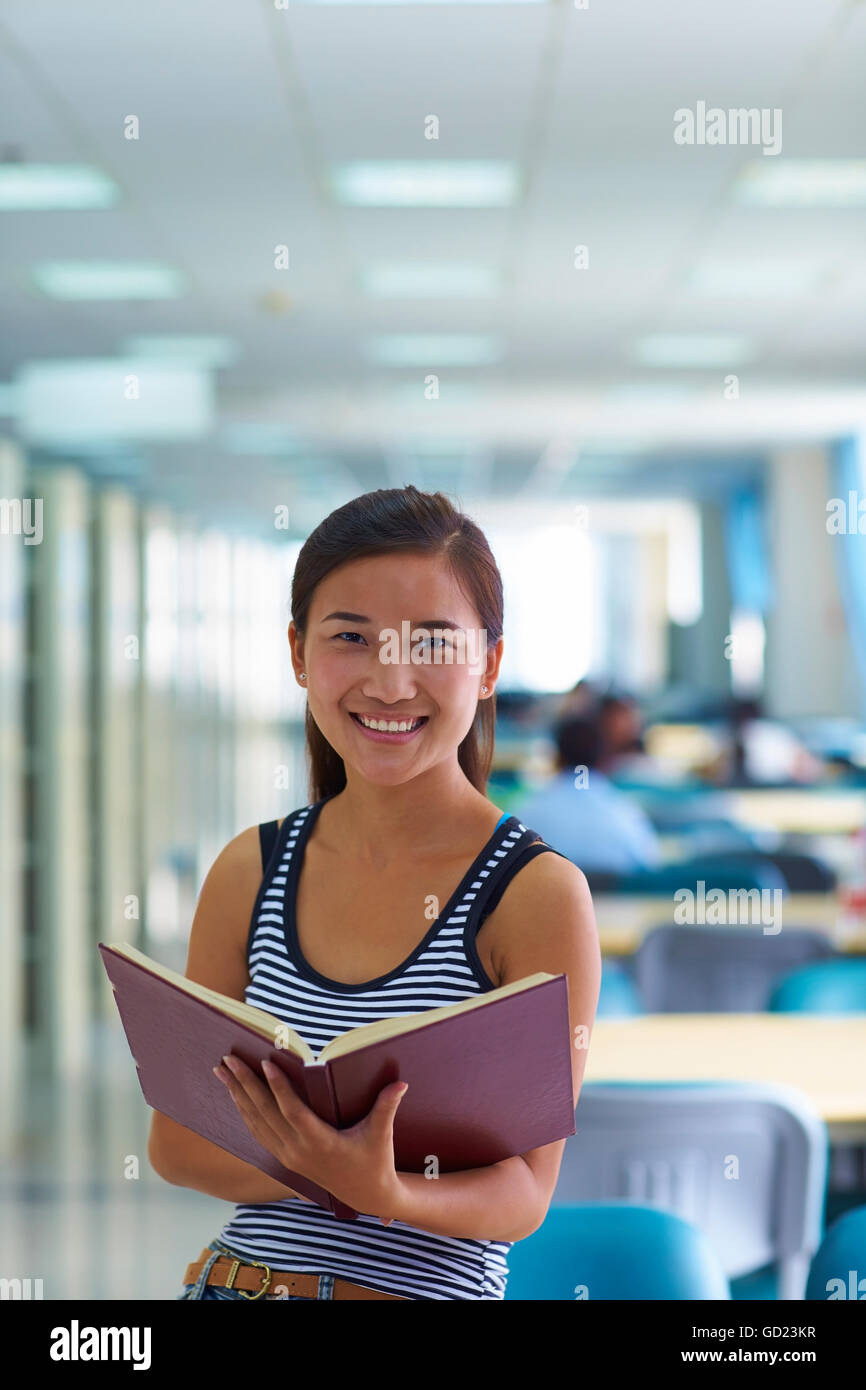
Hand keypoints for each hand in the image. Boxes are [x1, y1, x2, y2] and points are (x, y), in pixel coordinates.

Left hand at [213, 1053, 408, 1223]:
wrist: (367, 1195)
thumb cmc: (375, 1161)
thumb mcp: (380, 1134)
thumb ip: (386, 1107)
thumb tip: (400, 1082)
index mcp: (319, 1143)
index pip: (292, 1111)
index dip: (278, 1087)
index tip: (265, 1063)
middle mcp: (298, 1150)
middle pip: (264, 1113)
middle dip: (244, 1085)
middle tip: (227, 1060)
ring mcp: (288, 1156)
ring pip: (255, 1123)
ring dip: (237, 1096)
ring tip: (222, 1072)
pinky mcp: (285, 1158)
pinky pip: (258, 1132)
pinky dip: (245, 1112)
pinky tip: (236, 1095)